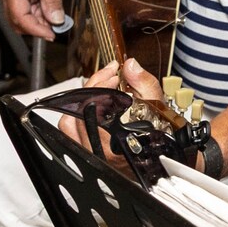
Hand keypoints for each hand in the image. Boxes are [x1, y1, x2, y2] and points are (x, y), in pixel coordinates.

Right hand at [0, 0, 69, 40]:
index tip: (52, 34)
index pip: (20, 19)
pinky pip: (27, 4)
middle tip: (57, 24)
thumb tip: (56, 20)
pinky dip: (39, 6)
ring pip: (23, 13)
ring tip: (56, 7)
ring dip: (40, 15)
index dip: (36, 30)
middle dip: (38, 25)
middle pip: (18, 20)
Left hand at [56, 57, 165, 177]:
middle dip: (94, 87)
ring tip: (100, 89)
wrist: (157, 159)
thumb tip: (131, 67)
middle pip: (80, 111)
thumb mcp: (158, 108)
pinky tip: (92, 105)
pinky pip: (69, 131)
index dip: (100, 83)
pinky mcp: (84, 153)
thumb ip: (145, 85)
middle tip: (109, 77)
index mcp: (115, 144)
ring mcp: (89, 153)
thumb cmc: (158, 141)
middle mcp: (99, 151)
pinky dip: (76, 115)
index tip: (112, 74)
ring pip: (70, 121)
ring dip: (83, 100)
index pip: (94, 106)